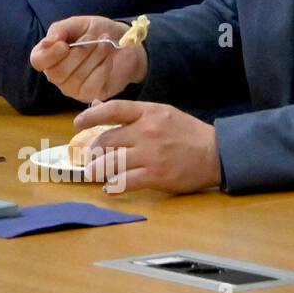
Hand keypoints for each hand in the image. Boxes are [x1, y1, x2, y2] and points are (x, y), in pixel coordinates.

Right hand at [30, 15, 148, 103]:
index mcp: (48, 55)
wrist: (124, 42)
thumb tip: (47, 42)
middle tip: (94, 37)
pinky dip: (102, 68)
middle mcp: (56, 74)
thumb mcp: (78, 24)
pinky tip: (108, 59)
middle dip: (79, 52)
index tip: (64, 45)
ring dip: (94, 57)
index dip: (49, 55)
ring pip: (77, 77)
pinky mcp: (90, 95)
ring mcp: (72, 88)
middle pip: (58, 71)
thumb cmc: (97, 32)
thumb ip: (60, 30)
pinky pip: (92, 85)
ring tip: (106, 44)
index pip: (38, 61)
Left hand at [73, 100, 221, 194]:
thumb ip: (130, 112)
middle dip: (93, 150)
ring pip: (111, 162)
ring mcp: (151, 155)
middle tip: (90, 156)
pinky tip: (109, 187)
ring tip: (93, 172)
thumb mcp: (160, 112)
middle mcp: (146, 132)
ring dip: (97, 169)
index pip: (112, 110)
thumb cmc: (186, 132)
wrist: (216, 153)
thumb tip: (98, 105)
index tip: (77, 124)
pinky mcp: (156, 176)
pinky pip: (125, 182)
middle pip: (106, 140)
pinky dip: (113, 186)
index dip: (90, 116)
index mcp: (148, 113)